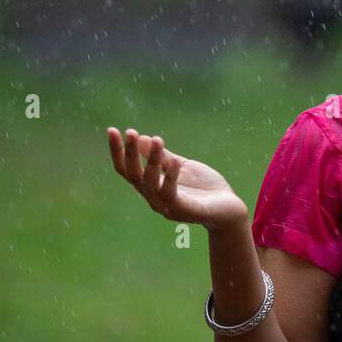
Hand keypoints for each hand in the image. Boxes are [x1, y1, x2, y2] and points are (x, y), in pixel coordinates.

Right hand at [106, 127, 247, 231]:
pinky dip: (171, 177)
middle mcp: (154, 198)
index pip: (127, 170)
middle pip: (133, 176)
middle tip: (129, 132)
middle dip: (129, 153)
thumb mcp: (181, 166)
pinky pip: (171, 194)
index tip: (111, 130)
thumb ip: (161, 157)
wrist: (229, 209)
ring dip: (151, 161)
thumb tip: (139, 137)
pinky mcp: (184, 210)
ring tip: (156, 140)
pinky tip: (174, 161)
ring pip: (150, 184)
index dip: (118, 151)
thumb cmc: (204, 188)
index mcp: (151, 187)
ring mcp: (167, 207)